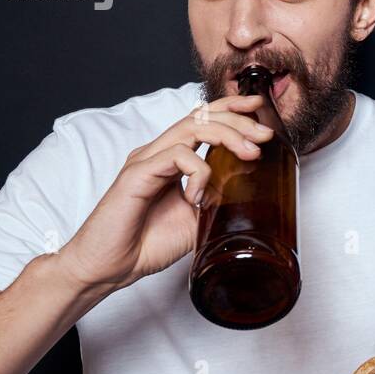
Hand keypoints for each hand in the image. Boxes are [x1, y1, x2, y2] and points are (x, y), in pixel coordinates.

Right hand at [55, 94, 277, 292]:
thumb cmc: (146, 244)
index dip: (231, 107)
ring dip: (228, 136)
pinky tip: (199, 198)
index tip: (259, 106)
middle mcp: (158, 153)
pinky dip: (198, 172)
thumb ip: (217, 201)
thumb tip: (248, 191)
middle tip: (265, 134)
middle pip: (201, 116)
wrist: (109, 267)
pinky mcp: (137, 174)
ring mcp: (146, 161)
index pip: (202, 119)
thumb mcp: (197, 221)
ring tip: (250, 154)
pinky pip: (176, 155)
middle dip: (238, 119)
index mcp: (171, 159)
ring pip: (191, 127)